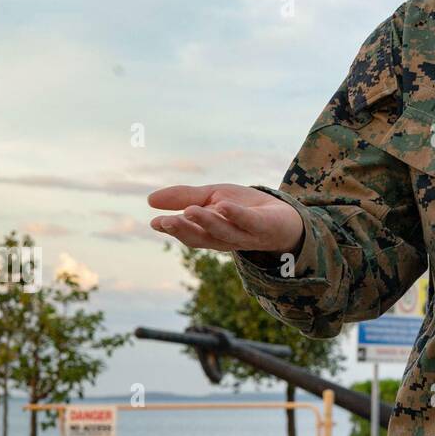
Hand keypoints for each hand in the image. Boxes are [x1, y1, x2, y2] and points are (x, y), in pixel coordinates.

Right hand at [147, 183, 302, 253]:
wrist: (285, 216)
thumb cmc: (245, 208)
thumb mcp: (213, 197)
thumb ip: (185, 198)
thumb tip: (149, 200)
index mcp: (211, 233)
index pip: (189, 233)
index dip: (172, 230)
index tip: (155, 223)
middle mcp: (226, 238)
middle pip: (203, 237)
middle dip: (184, 230)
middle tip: (166, 222)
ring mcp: (246, 235)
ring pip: (224, 232)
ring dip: (207, 222)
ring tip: (190, 210)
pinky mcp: (264, 227)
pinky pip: (249, 222)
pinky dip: (236, 215)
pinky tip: (224, 206)